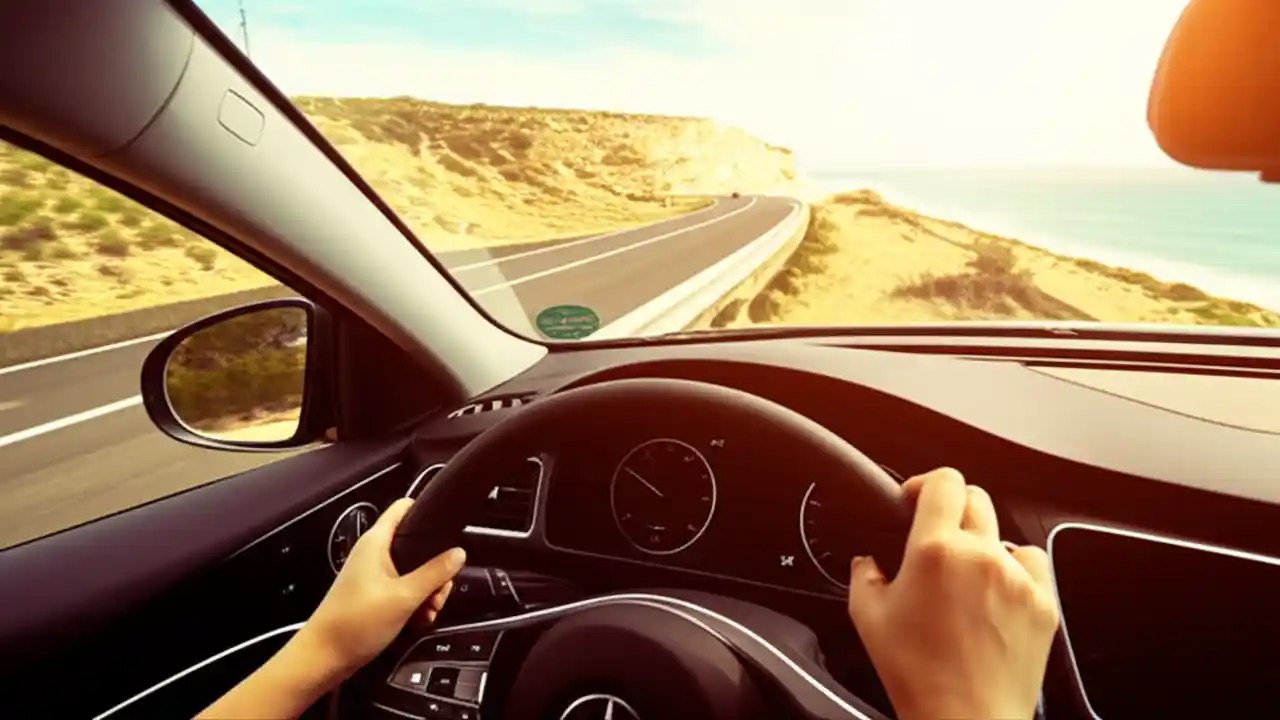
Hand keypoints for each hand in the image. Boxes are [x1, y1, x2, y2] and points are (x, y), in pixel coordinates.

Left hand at [301, 498, 465, 677]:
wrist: (325, 656)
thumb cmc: (355, 623)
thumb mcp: (404, 597)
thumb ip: (434, 573)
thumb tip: (458, 554)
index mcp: (376, 543)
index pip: (403, 508)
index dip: (426, 510)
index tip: (446, 526)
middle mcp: (374, 554)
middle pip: (417, 546)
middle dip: (435, 568)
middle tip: (438, 590)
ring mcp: (374, 575)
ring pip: (414, 571)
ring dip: (427, 590)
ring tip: (428, 610)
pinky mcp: (374, 595)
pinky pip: (404, 590)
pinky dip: (415, 603)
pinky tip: (419, 619)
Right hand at [846, 468, 1058, 719]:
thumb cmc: (918, 676)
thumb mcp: (867, 618)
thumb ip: (863, 574)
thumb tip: (868, 561)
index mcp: (934, 550)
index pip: (944, 481)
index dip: (926, 484)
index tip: (916, 501)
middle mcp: (981, 556)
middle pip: (976, 498)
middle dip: (952, 510)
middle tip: (936, 538)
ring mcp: (1017, 578)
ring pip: (1003, 533)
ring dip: (982, 544)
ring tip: (965, 577)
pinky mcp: (1043, 602)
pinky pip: (1031, 563)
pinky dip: (1013, 569)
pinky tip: (994, 593)